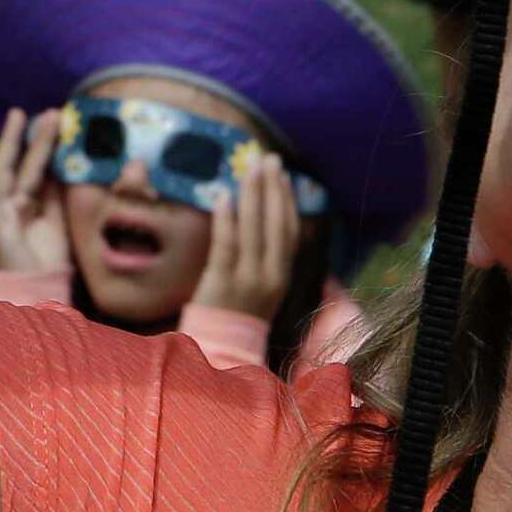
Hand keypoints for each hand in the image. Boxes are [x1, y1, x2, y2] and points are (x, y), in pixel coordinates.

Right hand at [0, 108, 72, 273]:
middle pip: (24, 162)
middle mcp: (14, 202)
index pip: (39, 166)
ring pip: (9, 171)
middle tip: (49, 110)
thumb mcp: (59, 219)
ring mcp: (3, 211)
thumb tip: (63, 166)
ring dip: (13, 144)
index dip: (47, 144)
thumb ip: (57, 195)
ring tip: (20, 116)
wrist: (37, 290)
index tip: (60, 120)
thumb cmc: (47, 258)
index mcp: (31, 201)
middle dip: (34, 137)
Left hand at [191, 153, 300, 323]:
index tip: (282, 174)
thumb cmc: (239, 316)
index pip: (288, 229)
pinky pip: (226, 246)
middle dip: (272, 188)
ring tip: (249, 169)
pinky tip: (224, 197)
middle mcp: (270, 274)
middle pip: (274, 223)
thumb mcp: (263, 288)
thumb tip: (266, 222)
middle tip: (267, 159)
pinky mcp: (222, 283)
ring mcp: (247, 279)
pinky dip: (227, 221)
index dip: (286, 199)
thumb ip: (267, 258)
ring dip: (252, 196)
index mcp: (283, 274)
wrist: (222, 352)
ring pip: (253, 230)